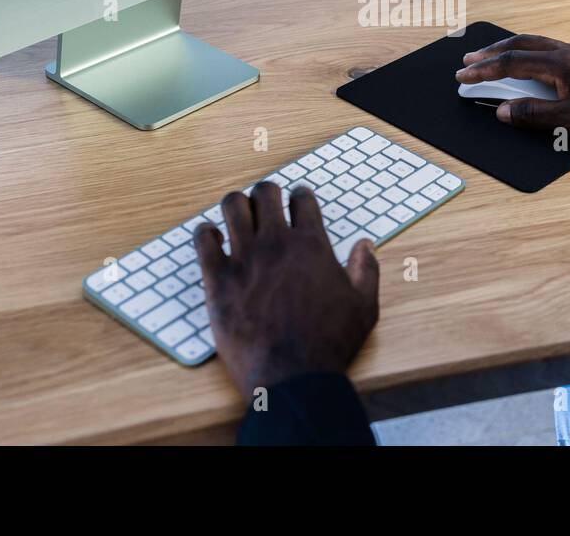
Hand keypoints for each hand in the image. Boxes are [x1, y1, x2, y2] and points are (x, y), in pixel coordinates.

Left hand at [194, 183, 379, 399]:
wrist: (292, 376)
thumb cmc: (330, 344)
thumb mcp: (364, 307)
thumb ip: (366, 270)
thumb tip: (365, 244)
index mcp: (311, 245)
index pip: (302, 199)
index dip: (300, 196)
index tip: (297, 201)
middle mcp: (276, 244)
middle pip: (264, 193)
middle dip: (266, 194)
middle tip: (266, 205)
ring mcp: (244, 259)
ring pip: (232, 207)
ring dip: (236, 206)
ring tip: (238, 216)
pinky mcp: (217, 280)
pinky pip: (203, 240)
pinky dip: (206, 234)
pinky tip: (212, 239)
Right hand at [456, 34, 569, 142]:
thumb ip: (534, 115)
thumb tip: (503, 111)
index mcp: (559, 63)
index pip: (511, 63)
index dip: (484, 70)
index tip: (464, 75)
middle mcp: (566, 51)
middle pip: (519, 45)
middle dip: (490, 53)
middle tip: (468, 60)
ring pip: (534, 43)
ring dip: (508, 49)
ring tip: (491, 57)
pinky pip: (547, 47)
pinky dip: (527, 51)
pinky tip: (527, 61)